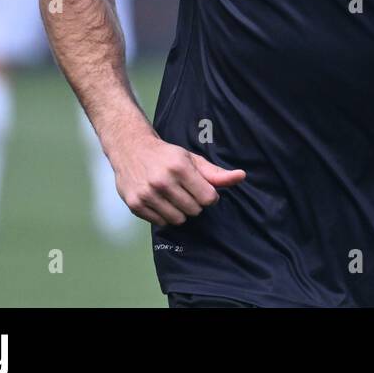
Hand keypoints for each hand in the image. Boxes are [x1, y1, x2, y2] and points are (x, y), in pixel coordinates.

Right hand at [108, 131, 245, 226]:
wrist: (131, 150)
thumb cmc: (167, 156)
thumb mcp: (192, 159)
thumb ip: (216, 172)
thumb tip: (241, 176)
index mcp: (180, 168)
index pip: (208, 198)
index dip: (209, 195)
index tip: (202, 189)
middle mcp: (162, 182)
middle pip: (194, 210)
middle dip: (195, 203)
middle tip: (185, 191)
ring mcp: (147, 194)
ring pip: (178, 220)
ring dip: (180, 211)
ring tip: (174, 197)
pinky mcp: (135, 205)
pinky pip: (161, 223)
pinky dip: (164, 215)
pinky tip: (161, 201)